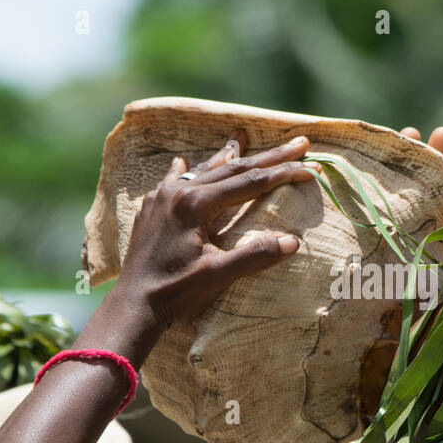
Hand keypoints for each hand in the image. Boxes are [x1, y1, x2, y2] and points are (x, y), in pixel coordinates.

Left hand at [119, 130, 315, 327]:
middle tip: (298, 143)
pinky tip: (183, 163)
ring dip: (227, 157)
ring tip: (241, 137)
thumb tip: (293, 241)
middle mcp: (178, 193)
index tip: (309, 168)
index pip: (250, 182)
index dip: (283, 174)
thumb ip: (255, 255)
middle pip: (232, 169)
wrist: (133, 305)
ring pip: (202, 171)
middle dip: (268, 157)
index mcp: (196, 204)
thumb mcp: (218, 275)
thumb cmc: (175, 291)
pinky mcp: (150, 210)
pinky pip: (173, 182)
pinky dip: (186, 172)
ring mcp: (161, 199)